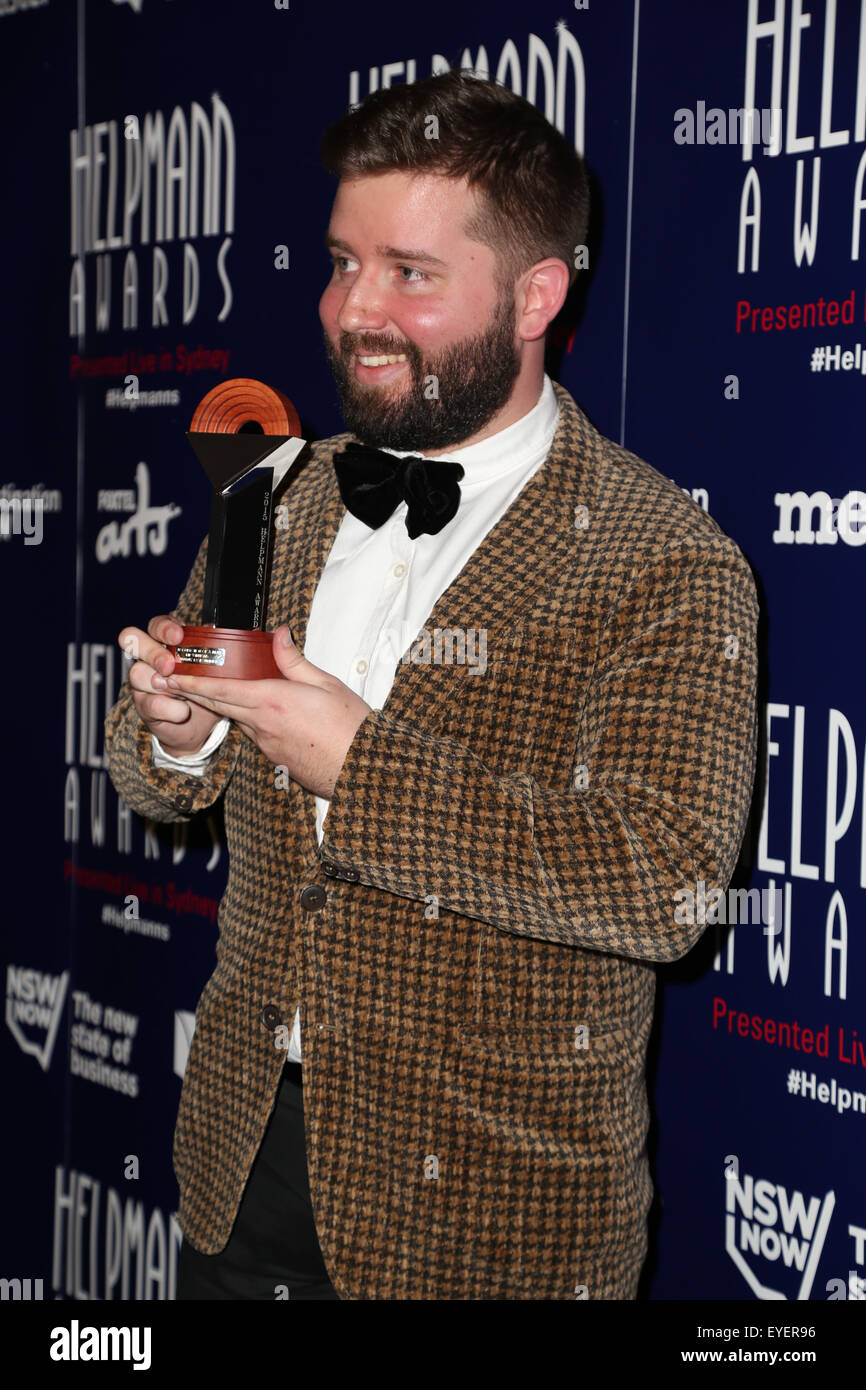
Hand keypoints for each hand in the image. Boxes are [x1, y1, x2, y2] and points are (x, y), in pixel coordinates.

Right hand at [118, 616, 222, 757]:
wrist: (200, 723)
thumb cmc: (207, 687)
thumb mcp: (212, 668)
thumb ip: (212, 651)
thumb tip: (220, 634)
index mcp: (167, 642)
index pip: (157, 624)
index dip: (164, 627)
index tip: (178, 636)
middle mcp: (150, 657)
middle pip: (133, 640)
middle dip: (153, 652)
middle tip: (169, 666)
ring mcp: (143, 681)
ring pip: (137, 673)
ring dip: (161, 684)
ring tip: (182, 694)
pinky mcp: (145, 706)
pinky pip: (150, 704)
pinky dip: (170, 709)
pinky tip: (183, 712)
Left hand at [163, 625, 371, 797]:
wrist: (361, 768)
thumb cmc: (350, 727)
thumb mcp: (326, 684)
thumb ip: (295, 660)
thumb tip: (279, 635)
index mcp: (273, 701)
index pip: (222, 689)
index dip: (193, 682)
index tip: (171, 674)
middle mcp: (262, 725)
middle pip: (219, 705)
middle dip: (193, 692)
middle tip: (170, 680)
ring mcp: (266, 744)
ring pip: (236, 719)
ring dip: (219, 705)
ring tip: (206, 690)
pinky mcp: (274, 757)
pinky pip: (252, 733)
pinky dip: (244, 719)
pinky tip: (250, 711)